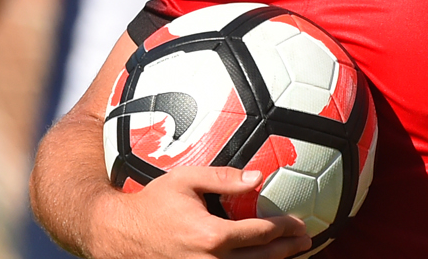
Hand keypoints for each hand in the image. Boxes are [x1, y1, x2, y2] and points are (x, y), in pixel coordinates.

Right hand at [89, 166, 312, 258]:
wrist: (119, 235)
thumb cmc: (151, 203)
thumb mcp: (185, 180)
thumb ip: (223, 177)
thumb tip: (258, 177)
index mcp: (212, 236)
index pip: (261, 234)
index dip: (284, 228)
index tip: (299, 222)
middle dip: (290, 249)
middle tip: (308, 240)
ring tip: (294, 253)